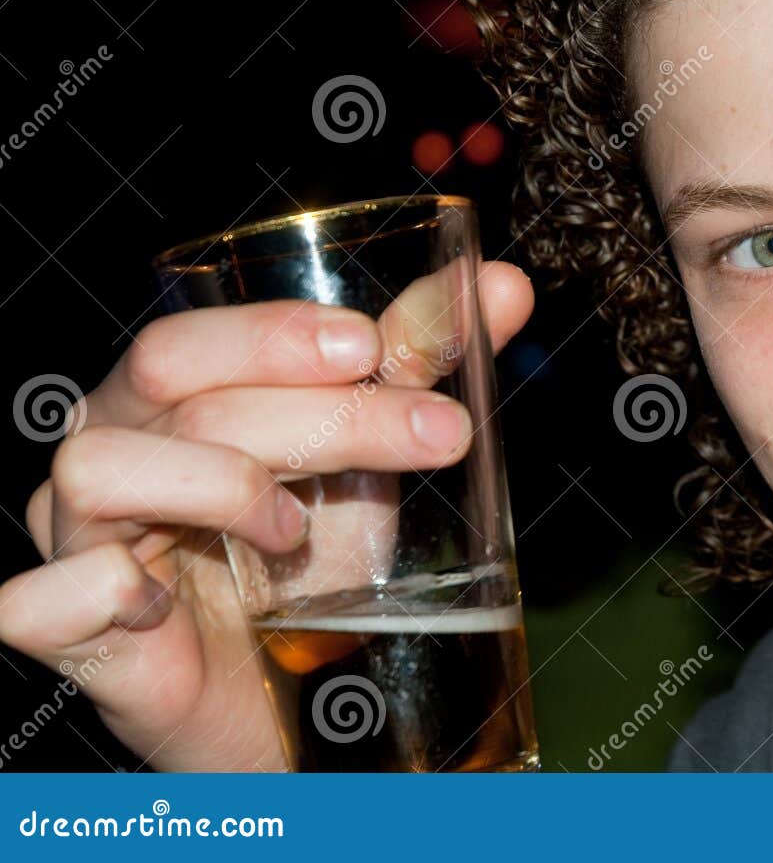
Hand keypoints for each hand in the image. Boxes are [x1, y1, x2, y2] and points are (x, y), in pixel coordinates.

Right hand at [0, 261, 534, 770]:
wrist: (292, 705)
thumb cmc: (312, 561)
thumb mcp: (372, 452)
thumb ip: (423, 363)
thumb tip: (507, 285)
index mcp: (162, 400)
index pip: (190, 340)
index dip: (274, 334)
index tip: (372, 347)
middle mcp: (107, 454)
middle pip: (178, 395)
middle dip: (319, 413)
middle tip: (434, 435)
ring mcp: (75, 542)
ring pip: (104, 466)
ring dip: (223, 487)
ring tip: (298, 534)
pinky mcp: (66, 634)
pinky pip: (41, 597)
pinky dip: (106, 588)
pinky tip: (167, 600)